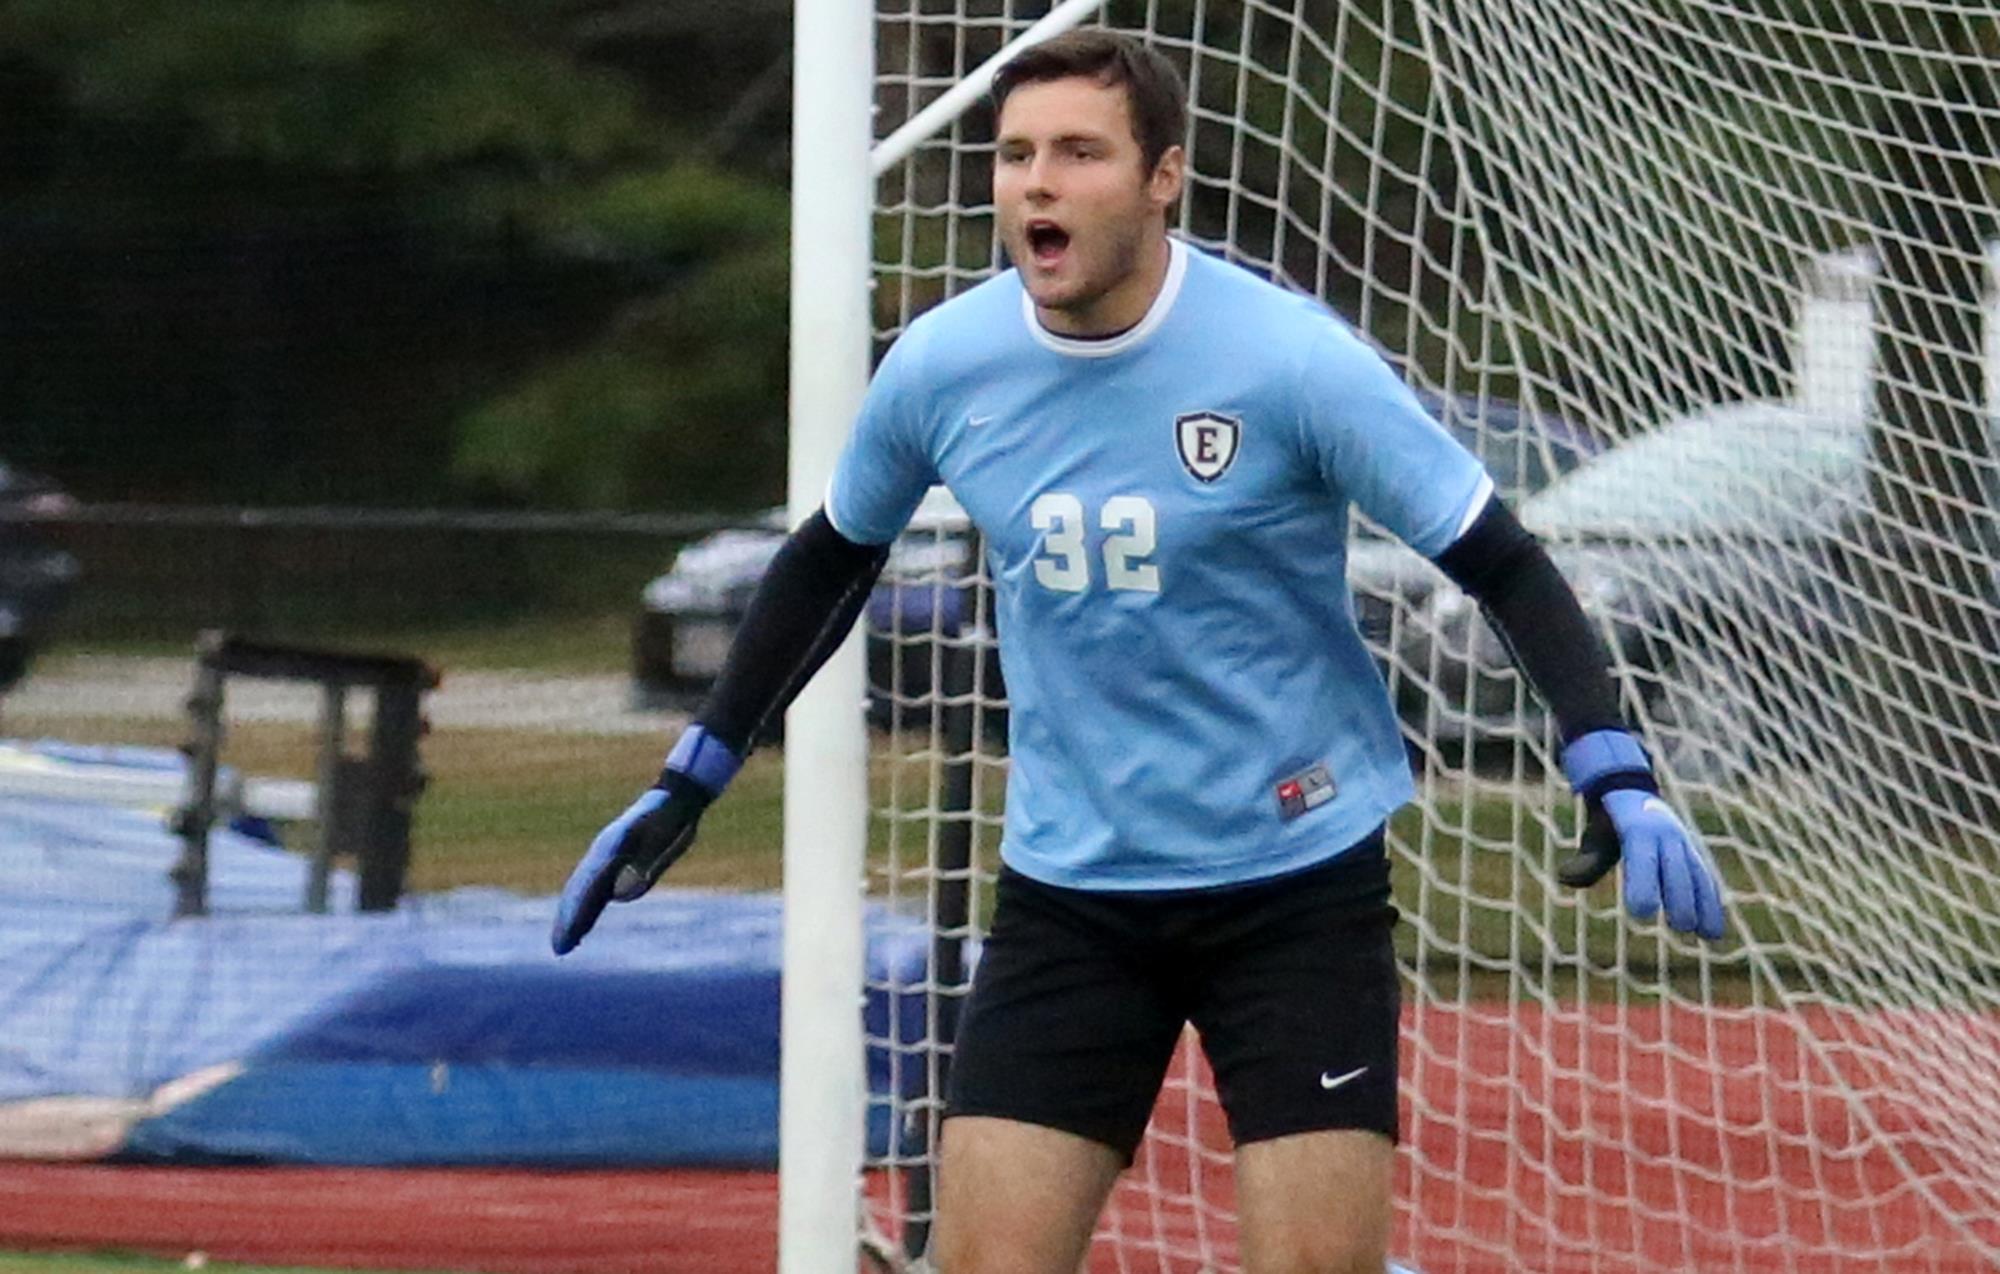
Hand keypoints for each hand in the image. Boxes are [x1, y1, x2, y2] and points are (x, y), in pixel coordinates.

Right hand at [551, 726, 741, 954]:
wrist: (675, 796)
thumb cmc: (672, 818)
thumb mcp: (667, 841)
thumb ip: (646, 866)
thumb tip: (619, 895)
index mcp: (612, 848)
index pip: (589, 887)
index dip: (577, 913)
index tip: (569, 936)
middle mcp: (603, 852)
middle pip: (580, 890)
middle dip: (569, 919)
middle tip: (560, 948)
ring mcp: (605, 855)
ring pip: (583, 889)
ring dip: (573, 916)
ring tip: (565, 943)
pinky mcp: (613, 860)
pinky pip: (594, 888)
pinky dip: (585, 906)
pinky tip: (584, 925)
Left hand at [1556, 729, 1726, 940]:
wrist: (1634, 795)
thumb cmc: (1609, 824)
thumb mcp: (1594, 836)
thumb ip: (1586, 860)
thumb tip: (1564, 878)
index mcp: (1638, 828)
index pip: (1641, 856)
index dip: (1643, 883)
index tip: (1642, 913)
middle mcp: (1666, 835)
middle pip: (1676, 868)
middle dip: (1680, 897)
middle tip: (1680, 927)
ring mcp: (1684, 845)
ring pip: (1698, 874)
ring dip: (1705, 905)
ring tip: (1709, 936)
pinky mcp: (1695, 856)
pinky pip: (1706, 879)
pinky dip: (1712, 903)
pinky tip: (1714, 930)